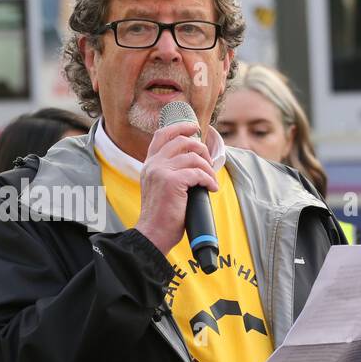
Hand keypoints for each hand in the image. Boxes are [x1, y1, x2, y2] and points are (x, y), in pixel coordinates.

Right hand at [134, 121, 217, 255]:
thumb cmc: (161, 216)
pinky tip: (211, 189)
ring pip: (194, 157)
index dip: (180, 126)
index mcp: (149, 164)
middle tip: (208, 165)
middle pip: (183, 141)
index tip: (194, 127)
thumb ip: (170, 172)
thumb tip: (195, 161)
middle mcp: (153, 164)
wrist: (153, 234)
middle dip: (201, 149)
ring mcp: (161, 171)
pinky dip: (209, 180)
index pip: (162, 134)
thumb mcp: (160, 188)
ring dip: (208, 169)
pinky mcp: (172, 181)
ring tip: (211, 182)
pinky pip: (198, 173)